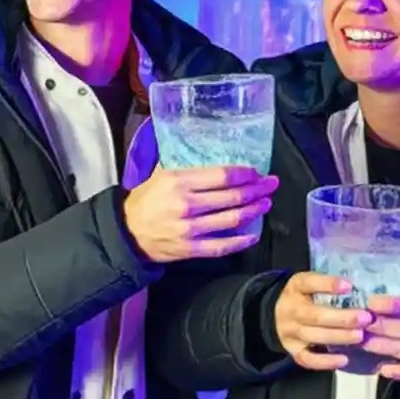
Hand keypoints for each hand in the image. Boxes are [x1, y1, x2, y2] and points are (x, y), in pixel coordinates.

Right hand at [124, 165, 276, 262]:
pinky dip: (240, 241)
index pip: (221, 176)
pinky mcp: (191, 249)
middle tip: (271, 184)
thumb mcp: (161, 174)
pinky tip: (253, 234)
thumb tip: (210, 150)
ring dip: (253, 210)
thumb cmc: (146, 200)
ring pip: (231, 219)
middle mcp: (187, 204)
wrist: (128, 232)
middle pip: (232, 196)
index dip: (244, 174)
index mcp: (180, 182)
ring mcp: (190, 229)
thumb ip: (186, 165)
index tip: (257, 172)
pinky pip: (222, 246)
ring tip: (266, 203)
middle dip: (256, 189)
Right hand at [274, 272, 371, 370]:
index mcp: (296, 287)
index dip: (328, 284)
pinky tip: (344, 360)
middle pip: (315, 315)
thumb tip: (358, 289)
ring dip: (339, 337)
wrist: (275, 314)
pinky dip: (325, 361)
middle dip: (342, 318)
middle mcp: (290, 309)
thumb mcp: (310, 283)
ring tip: (360, 336)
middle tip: (365, 318)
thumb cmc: (303, 296)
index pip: (309, 283)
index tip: (349, 286)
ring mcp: (290, 332)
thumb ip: (329, 285)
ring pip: (313, 336)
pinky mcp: (293, 350)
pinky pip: (307, 358)